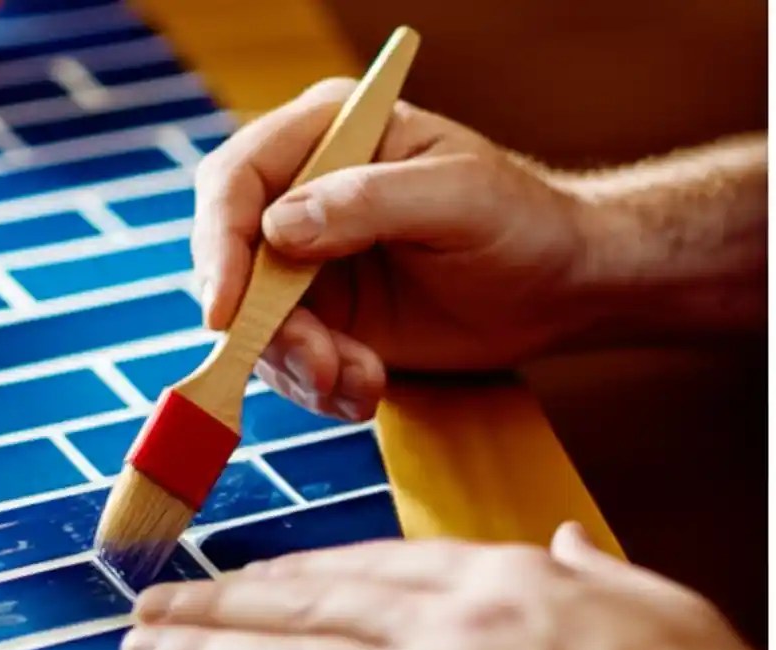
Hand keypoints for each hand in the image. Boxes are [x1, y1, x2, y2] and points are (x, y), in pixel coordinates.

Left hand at [120, 523, 764, 649]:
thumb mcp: (650, 601)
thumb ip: (586, 570)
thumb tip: (562, 547)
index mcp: (491, 586)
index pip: (362, 568)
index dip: (286, 573)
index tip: (239, 580)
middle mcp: (442, 641)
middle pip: (300, 618)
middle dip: (213, 613)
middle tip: (147, 611)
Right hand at [193, 78, 602, 421]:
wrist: (556, 287)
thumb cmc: (520, 221)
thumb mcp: (458, 197)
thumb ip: (369, 201)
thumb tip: (278, 228)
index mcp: (326, 134)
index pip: (236, 179)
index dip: (219, 243)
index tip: (228, 311)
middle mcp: (299, 193)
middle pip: (229, 258)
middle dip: (263, 324)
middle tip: (320, 365)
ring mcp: (302, 260)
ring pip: (250, 321)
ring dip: (297, 365)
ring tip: (360, 380)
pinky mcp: (319, 315)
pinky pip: (284, 360)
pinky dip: (317, 386)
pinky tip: (367, 389)